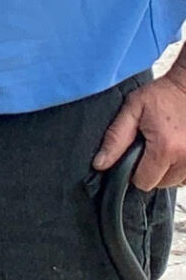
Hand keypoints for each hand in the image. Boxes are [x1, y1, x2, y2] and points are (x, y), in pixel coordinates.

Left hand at [95, 66, 185, 189]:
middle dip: (150, 170)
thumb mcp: (132, 110)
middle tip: (149, 146)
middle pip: (160, 184)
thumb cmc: (161, 95)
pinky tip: (175, 149)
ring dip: (167, 170)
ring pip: (176, 182)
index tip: (133, 155)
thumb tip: (100, 164)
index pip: (143, 182)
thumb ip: (115, 138)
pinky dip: (180, 168)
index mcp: (164, 148)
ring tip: (163, 146)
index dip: (133, 171)